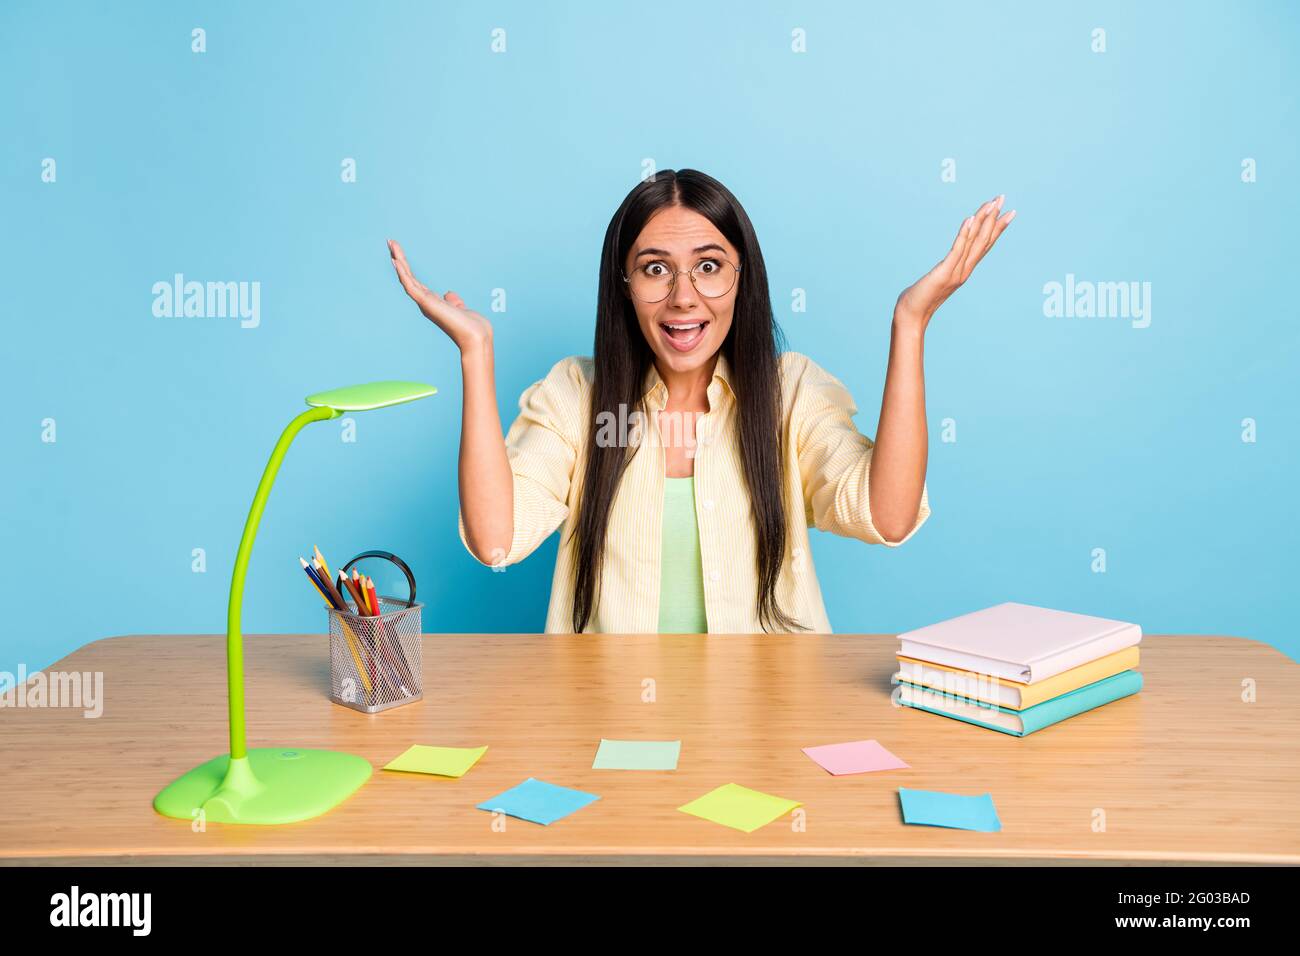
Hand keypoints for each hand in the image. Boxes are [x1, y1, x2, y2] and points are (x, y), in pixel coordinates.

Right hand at [388, 239, 492, 353]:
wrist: (475, 336)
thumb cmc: (470, 325)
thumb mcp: (460, 308)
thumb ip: (453, 300)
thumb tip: (448, 294)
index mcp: (431, 302)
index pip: (415, 281)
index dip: (406, 267)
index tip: (399, 254)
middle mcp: (425, 302)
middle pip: (408, 276)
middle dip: (399, 259)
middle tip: (390, 242)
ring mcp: (424, 302)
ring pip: (407, 278)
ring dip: (399, 260)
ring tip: (391, 244)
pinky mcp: (426, 303)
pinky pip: (410, 286)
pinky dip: (403, 273)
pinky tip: (396, 261)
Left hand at [894, 195, 1014, 333]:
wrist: (911, 316)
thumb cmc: (920, 298)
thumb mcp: (938, 279)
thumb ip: (945, 269)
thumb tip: (946, 264)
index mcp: (964, 270)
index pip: (984, 245)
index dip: (997, 228)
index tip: (1009, 212)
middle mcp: (964, 270)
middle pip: (983, 240)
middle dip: (994, 218)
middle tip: (1002, 198)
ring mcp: (956, 271)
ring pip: (974, 242)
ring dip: (983, 221)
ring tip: (991, 203)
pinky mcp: (944, 272)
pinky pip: (956, 250)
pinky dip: (964, 234)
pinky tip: (970, 218)